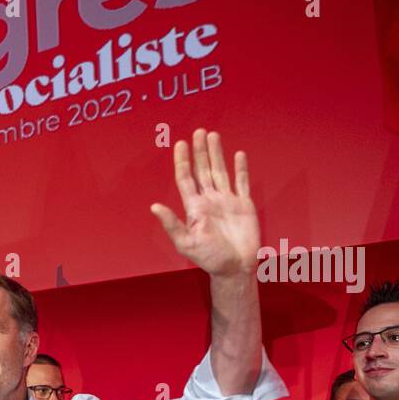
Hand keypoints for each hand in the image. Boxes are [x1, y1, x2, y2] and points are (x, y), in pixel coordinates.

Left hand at [150, 128, 258, 279]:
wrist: (236, 267)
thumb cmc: (209, 258)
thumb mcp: (186, 243)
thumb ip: (172, 224)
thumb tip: (154, 207)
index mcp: (195, 207)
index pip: (186, 179)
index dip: (182, 161)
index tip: (180, 144)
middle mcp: (210, 200)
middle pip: (203, 170)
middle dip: (199, 151)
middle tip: (198, 132)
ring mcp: (227, 201)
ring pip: (220, 171)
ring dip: (217, 154)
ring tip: (212, 136)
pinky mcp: (244, 205)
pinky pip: (242, 182)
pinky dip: (240, 169)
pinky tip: (238, 154)